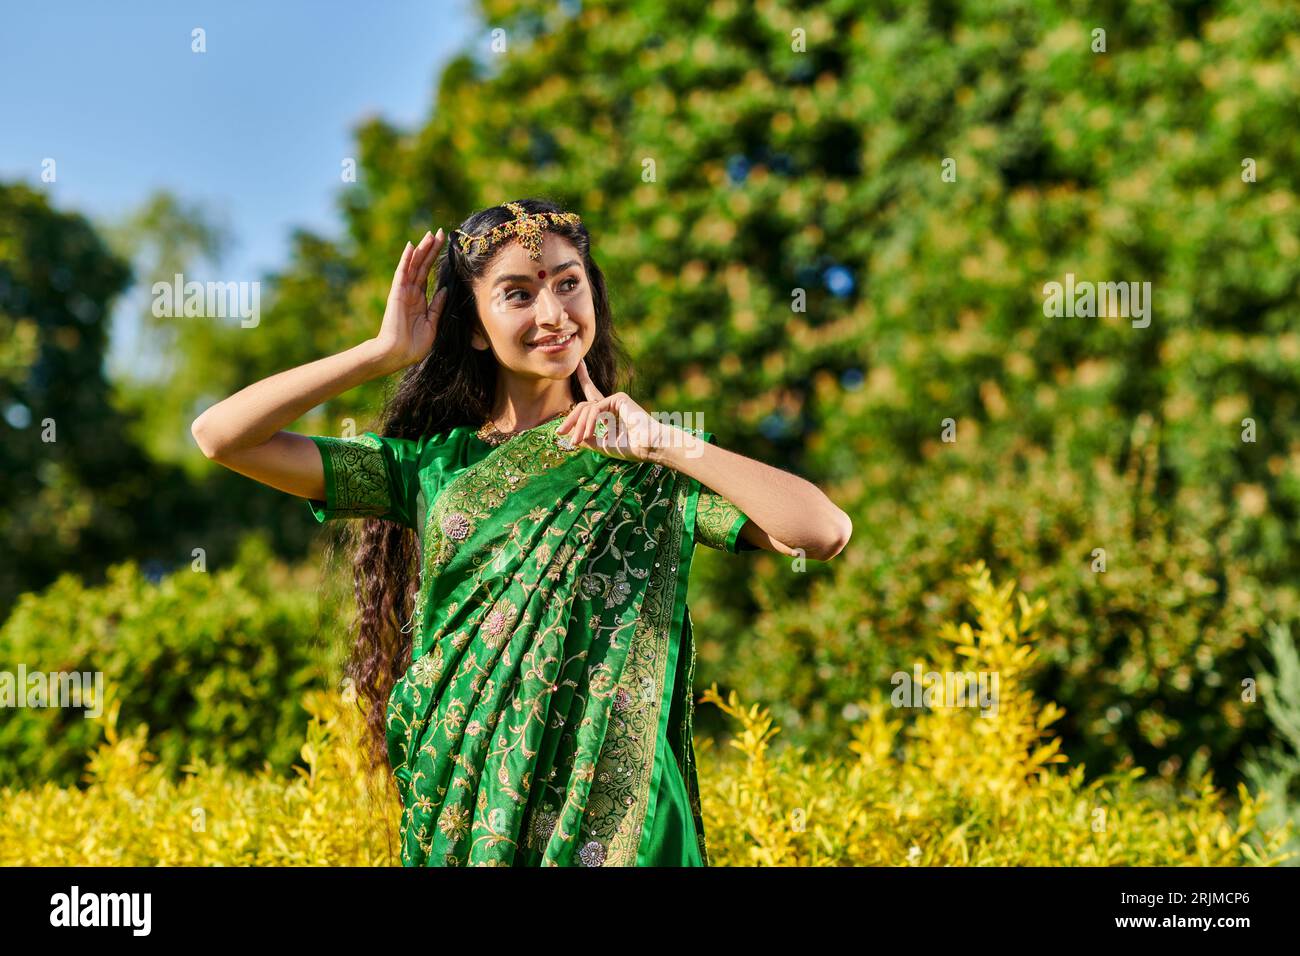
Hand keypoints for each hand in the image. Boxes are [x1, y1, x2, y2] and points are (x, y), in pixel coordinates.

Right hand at [373, 230, 446, 371]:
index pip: (429, 275)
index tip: (445, 247)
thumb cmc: (414, 346)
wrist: (397, 355)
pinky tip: (412, 246)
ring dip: (422, 249)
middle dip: (431, 249)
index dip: (435, 260)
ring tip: (430, 234)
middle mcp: (412, 293)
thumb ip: (437, 307)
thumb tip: (446, 290)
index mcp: (420, 301)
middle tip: (440, 232)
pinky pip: (402, 273)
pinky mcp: (397, 293)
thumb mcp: (432, 325)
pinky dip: (407, 259)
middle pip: (422, 266)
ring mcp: (404, 292)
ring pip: (414, 266)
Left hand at [556, 359, 664, 462]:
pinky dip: (589, 422)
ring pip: (586, 409)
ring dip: (579, 426)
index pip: (592, 398)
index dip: (584, 379)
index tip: (579, 365)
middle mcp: (612, 404)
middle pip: (583, 406)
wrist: (649, 447)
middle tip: (559, 432)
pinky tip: (588, 434)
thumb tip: (572, 435)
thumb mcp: (603, 445)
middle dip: (570, 419)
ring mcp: (616, 400)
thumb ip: (588, 438)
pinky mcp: (618, 398)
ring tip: (576, 441)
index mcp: (610, 413)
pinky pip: (595, 409)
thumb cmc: (631, 448)